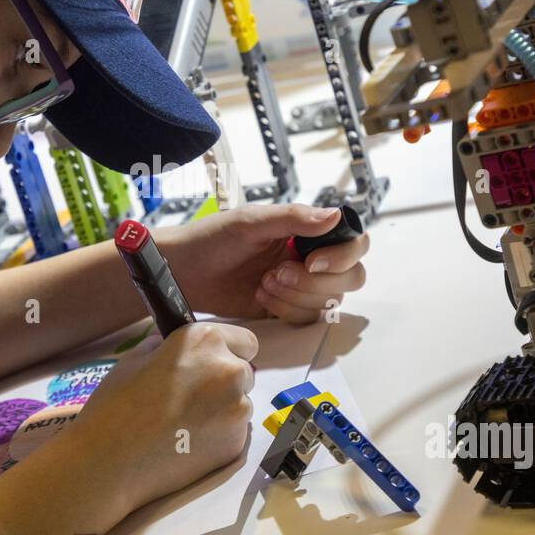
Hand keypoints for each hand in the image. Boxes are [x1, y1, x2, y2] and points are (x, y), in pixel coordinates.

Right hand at [68, 322, 257, 510]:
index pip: (245, 342)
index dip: (229, 352)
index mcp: (206, 340)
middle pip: (243, 373)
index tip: (209, 365)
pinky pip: (235, 433)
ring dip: (223, 409)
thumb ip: (163, 348)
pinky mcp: (237, 444)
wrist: (110, 460)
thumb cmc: (116, 403)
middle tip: (191, 398)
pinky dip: (218, 436)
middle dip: (224, 382)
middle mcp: (230, 370)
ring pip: (240, 404)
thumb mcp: (134, 360)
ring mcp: (238, 409)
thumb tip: (169, 347)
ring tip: (186, 425)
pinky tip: (188, 443)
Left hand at [157, 203, 368, 322]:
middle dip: (317, 282)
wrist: (182, 272)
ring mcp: (300, 286)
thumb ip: (294, 218)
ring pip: (329, 302)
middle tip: (277, 274)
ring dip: (296, 296)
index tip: (312, 261)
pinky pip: (306, 318)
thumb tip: (336, 215)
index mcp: (307, 232)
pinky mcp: (286, 309)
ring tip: (263, 283)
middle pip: (350, 278)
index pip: (352, 243)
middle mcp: (310, 258)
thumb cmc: (212, 238)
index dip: (343, 256)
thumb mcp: (251, 221)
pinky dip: (286, 310)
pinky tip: (261, 297)